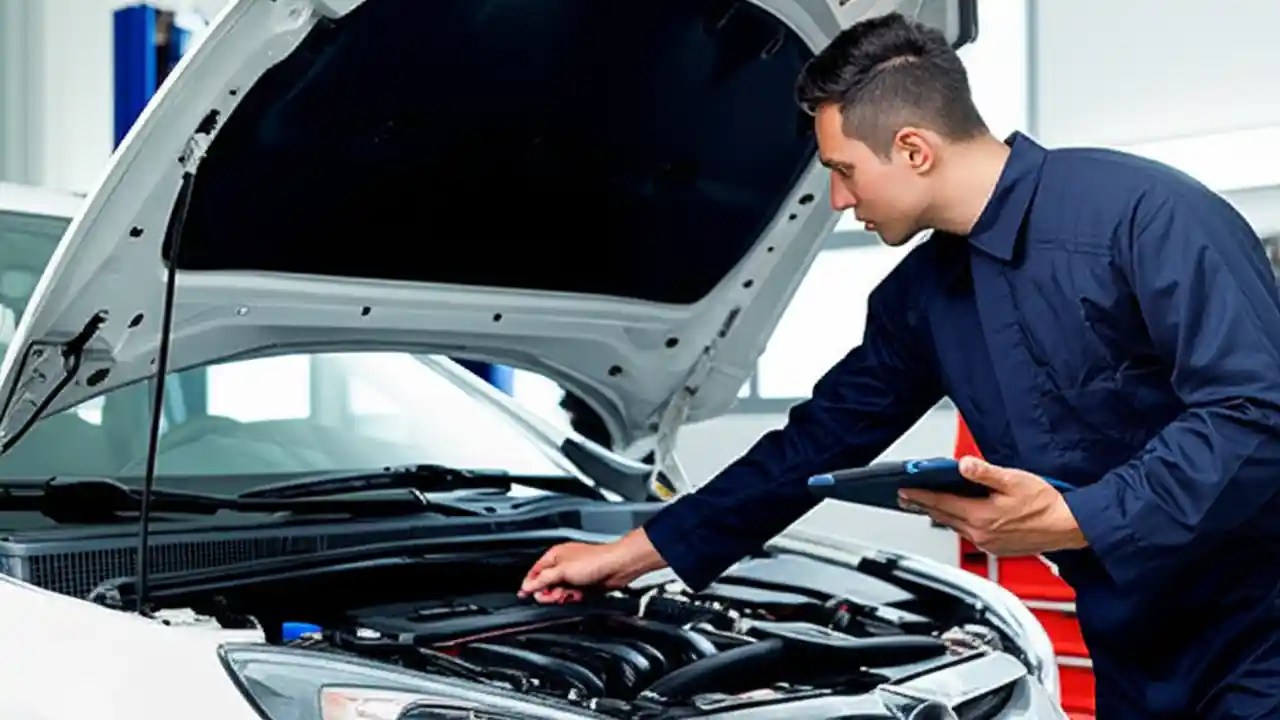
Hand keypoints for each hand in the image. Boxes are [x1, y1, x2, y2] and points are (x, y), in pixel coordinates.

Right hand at [518, 528, 666, 603]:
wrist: (616, 567)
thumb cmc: (594, 561)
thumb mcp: (562, 571)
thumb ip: (543, 579)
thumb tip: (528, 586)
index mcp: (555, 556)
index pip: (535, 571)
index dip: (530, 583)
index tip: (525, 594)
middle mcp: (563, 565)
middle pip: (545, 584)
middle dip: (547, 592)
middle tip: (554, 595)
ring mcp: (573, 575)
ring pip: (558, 591)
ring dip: (561, 596)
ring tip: (568, 594)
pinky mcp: (582, 585)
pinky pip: (570, 595)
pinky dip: (572, 598)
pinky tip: (577, 596)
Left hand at [899, 456, 1087, 555]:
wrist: (1069, 526)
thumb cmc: (1046, 504)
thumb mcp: (1014, 480)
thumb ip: (985, 472)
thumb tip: (962, 465)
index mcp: (982, 516)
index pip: (941, 503)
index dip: (920, 494)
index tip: (904, 489)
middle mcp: (981, 534)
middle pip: (943, 517)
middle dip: (924, 505)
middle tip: (907, 496)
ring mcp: (988, 544)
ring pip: (955, 526)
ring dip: (940, 514)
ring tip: (927, 503)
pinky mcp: (997, 548)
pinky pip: (969, 534)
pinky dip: (958, 522)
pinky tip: (958, 515)